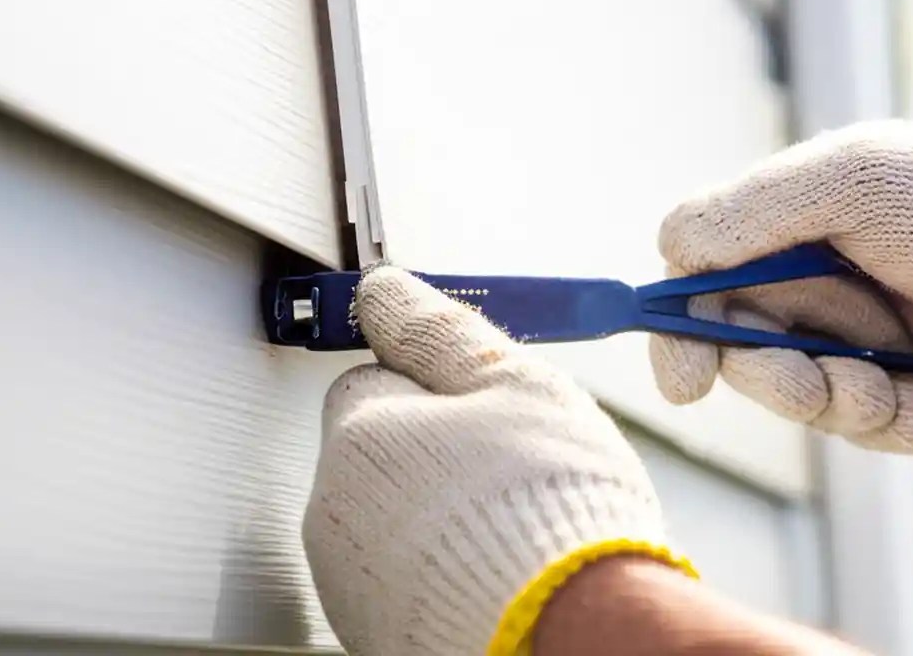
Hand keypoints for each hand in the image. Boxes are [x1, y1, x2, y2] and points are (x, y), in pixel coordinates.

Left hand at [302, 266, 693, 655]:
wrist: (574, 635)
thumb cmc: (552, 516)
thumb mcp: (510, 384)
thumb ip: (435, 330)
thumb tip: (386, 291)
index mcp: (361, 437)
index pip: (374, 377)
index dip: (436, 384)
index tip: (475, 401)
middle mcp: (337, 513)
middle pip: (381, 452)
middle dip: (435, 452)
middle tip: (506, 466)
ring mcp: (353, 581)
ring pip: (394, 518)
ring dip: (438, 514)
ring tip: (509, 525)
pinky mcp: (377, 631)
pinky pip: (406, 576)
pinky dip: (441, 570)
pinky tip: (495, 572)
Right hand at [651, 120, 912, 452]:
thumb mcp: (848, 180)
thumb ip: (749, 210)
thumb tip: (669, 246)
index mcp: (783, 237)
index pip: (698, 289)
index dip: (678, 336)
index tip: (682, 382)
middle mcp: (813, 292)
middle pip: (742, 356)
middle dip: (770, 377)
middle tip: (807, 378)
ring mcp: (859, 344)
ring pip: (804, 402)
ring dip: (838, 400)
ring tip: (888, 382)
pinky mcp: (907, 390)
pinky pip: (871, 430)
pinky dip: (893, 420)